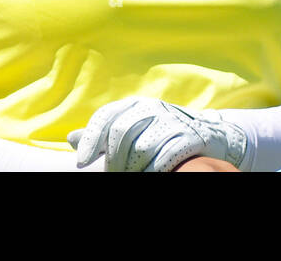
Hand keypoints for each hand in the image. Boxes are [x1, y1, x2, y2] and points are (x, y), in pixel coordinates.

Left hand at [68, 97, 248, 171]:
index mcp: (134, 105)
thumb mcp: (132, 130)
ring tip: (134, 174)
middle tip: (114, 175)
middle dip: (114, 160)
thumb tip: (70, 139)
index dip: (91, 139)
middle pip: (122, 133)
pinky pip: (165, 157)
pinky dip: (155, 170)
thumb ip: (103, 135)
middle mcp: (152, 108)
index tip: (81, 161)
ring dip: (133, 168)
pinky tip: (152, 174)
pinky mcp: (190, 137)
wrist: (210, 135)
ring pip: (142, 147)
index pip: (106, 117)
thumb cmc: (162, 135)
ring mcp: (172, 121)